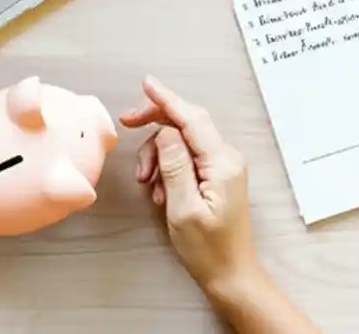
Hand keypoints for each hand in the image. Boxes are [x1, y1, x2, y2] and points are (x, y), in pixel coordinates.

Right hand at [121, 78, 321, 333]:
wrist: (231, 274)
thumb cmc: (208, 249)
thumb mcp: (182, 208)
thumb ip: (174, 165)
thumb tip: (165, 130)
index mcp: (222, 163)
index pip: (191, 119)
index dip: (166, 99)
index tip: (146, 83)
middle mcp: (226, 157)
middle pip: (186, 124)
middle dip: (155, 127)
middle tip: (127, 129)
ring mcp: (223, 166)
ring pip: (182, 141)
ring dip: (158, 156)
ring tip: (148, 186)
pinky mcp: (217, 175)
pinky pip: (187, 157)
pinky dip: (168, 168)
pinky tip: (161, 193)